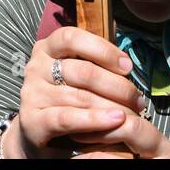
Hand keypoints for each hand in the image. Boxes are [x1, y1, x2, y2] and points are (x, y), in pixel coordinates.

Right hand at [9, 27, 169, 158]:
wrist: (37, 131)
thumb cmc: (65, 97)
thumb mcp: (75, 72)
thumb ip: (93, 59)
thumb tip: (122, 53)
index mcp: (47, 48)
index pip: (72, 38)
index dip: (102, 49)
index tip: (127, 66)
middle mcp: (36, 67)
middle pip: (82, 70)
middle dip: (116, 85)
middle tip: (137, 99)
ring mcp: (32, 93)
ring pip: (79, 96)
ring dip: (111, 106)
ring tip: (132, 114)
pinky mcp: (32, 119)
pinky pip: (66, 118)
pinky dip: (93, 120)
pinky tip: (113, 121)